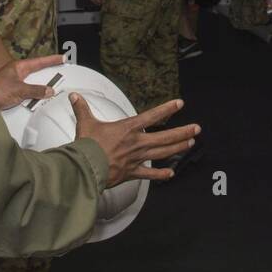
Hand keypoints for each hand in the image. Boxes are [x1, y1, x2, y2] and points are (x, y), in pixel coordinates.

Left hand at [0, 54, 64, 108]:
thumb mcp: (19, 90)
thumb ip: (36, 90)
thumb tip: (49, 90)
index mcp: (19, 67)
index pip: (39, 62)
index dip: (52, 60)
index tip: (63, 58)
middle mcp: (18, 73)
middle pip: (38, 72)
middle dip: (49, 73)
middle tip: (62, 72)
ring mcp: (15, 82)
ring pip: (33, 83)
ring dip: (41, 87)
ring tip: (53, 89)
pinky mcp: (13, 91)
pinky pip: (28, 91)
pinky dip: (35, 95)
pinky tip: (40, 99)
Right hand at [71, 93, 199, 185]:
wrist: (85, 168)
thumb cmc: (87, 147)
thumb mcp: (85, 123)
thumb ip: (82, 108)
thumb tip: (74, 96)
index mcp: (128, 129)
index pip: (152, 116)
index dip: (167, 109)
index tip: (180, 104)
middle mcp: (137, 143)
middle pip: (165, 137)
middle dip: (183, 132)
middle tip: (197, 129)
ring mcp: (136, 158)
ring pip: (163, 153)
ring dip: (178, 148)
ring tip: (190, 144)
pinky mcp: (132, 172)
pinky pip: (150, 175)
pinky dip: (161, 175)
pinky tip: (171, 174)